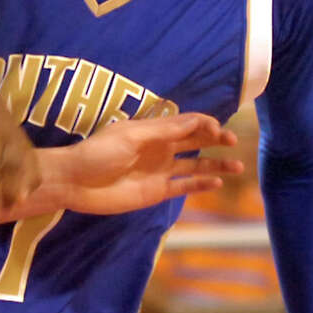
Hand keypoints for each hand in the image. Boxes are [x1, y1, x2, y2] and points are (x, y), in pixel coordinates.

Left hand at [39, 113, 241, 215]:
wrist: (75, 182)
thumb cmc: (97, 153)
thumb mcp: (130, 136)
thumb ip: (164, 130)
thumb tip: (197, 121)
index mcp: (152, 131)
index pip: (186, 123)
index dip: (205, 123)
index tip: (219, 129)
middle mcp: (159, 149)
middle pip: (194, 141)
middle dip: (216, 139)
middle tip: (233, 141)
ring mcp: (159, 171)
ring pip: (195, 165)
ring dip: (216, 164)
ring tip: (238, 166)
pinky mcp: (155, 192)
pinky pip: (184, 186)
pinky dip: (201, 184)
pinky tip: (217, 183)